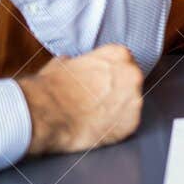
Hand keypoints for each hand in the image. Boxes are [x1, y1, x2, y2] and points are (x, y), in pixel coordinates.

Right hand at [16, 44, 142, 154]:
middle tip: (97, 100)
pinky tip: (98, 128)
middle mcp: (132, 75)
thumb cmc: (53, 88)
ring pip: (130, 105)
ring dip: (117, 110)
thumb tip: (71, 63)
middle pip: (130, 83)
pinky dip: (115, 129)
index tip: (100, 83)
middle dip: (116, 92)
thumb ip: (78, 62)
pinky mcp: (131, 125)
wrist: (48, 113)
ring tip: (95, 116)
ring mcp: (135, 101)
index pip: (122, 63)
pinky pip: (126, 126)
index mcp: (119, 54)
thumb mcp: (63, 63)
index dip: (109, 75)